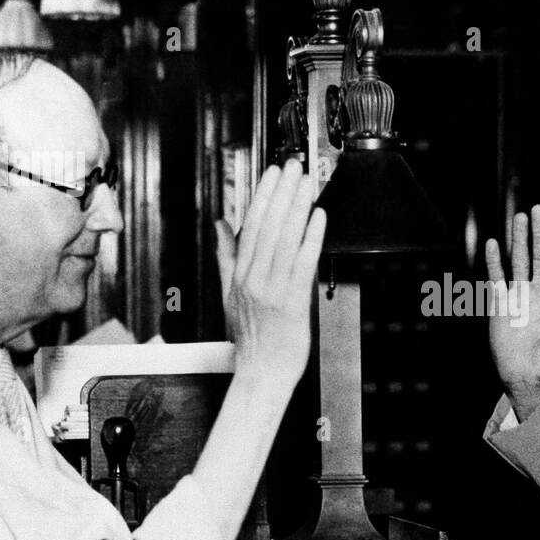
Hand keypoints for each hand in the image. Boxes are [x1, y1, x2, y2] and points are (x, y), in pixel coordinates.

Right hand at [216, 160, 326, 386]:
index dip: (262, 196)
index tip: (272, 173)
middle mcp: (255, 278)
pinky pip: (303, 263)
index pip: (250, 225)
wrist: (262, 371)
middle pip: (268, 226)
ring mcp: (273, 289)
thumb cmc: (251, 337)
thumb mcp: (228, 294)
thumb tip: (221, 225)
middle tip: (293, 167)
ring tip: (307, 184)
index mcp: (240, 274)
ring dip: (297, 208)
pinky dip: (311, 238)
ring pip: (285, 239)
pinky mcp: (293, 301)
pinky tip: (318, 218)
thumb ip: (226, 256)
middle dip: (281, 193)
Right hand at [484, 205, 539, 419]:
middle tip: (537, 210)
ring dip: (519, 240)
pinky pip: (497, 278)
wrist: (525, 379)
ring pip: (519, 261)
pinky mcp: (501, 305)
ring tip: (518, 218)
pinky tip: (494, 244)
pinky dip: (495, 261)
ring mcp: (520, 297)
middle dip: (539, 233)